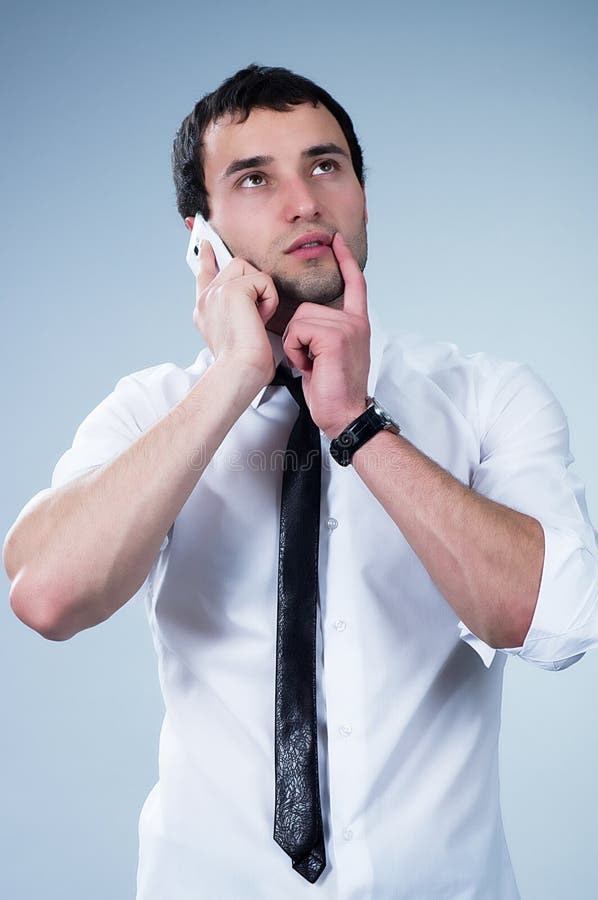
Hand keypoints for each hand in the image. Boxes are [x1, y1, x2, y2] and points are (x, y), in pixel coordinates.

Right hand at [193, 240, 278, 389]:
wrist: (239, 373)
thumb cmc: (244, 365)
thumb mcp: (238, 335)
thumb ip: (239, 313)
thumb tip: (254, 303)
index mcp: (204, 310)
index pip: (204, 274)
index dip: (206, 256)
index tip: (207, 244)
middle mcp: (206, 299)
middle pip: (235, 265)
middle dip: (254, 282)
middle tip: (257, 313)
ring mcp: (216, 292)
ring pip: (248, 267)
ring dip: (261, 291)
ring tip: (258, 317)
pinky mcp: (232, 290)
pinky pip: (262, 280)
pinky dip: (269, 300)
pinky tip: (261, 319)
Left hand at [282, 232, 370, 437]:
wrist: (345, 415)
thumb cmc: (333, 391)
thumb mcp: (328, 355)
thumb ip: (322, 332)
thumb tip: (301, 322)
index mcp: (356, 323)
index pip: (354, 284)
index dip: (345, 261)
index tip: (337, 241)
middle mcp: (355, 322)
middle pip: (307, 307)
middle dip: (298, 336)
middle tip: (312, 362)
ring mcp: (347, 327)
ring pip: (299, 319)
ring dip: (295, 345)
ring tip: (312, 365)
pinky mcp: (335, 337)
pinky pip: (298, 331)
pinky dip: (296, 351)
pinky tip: (310, 367)